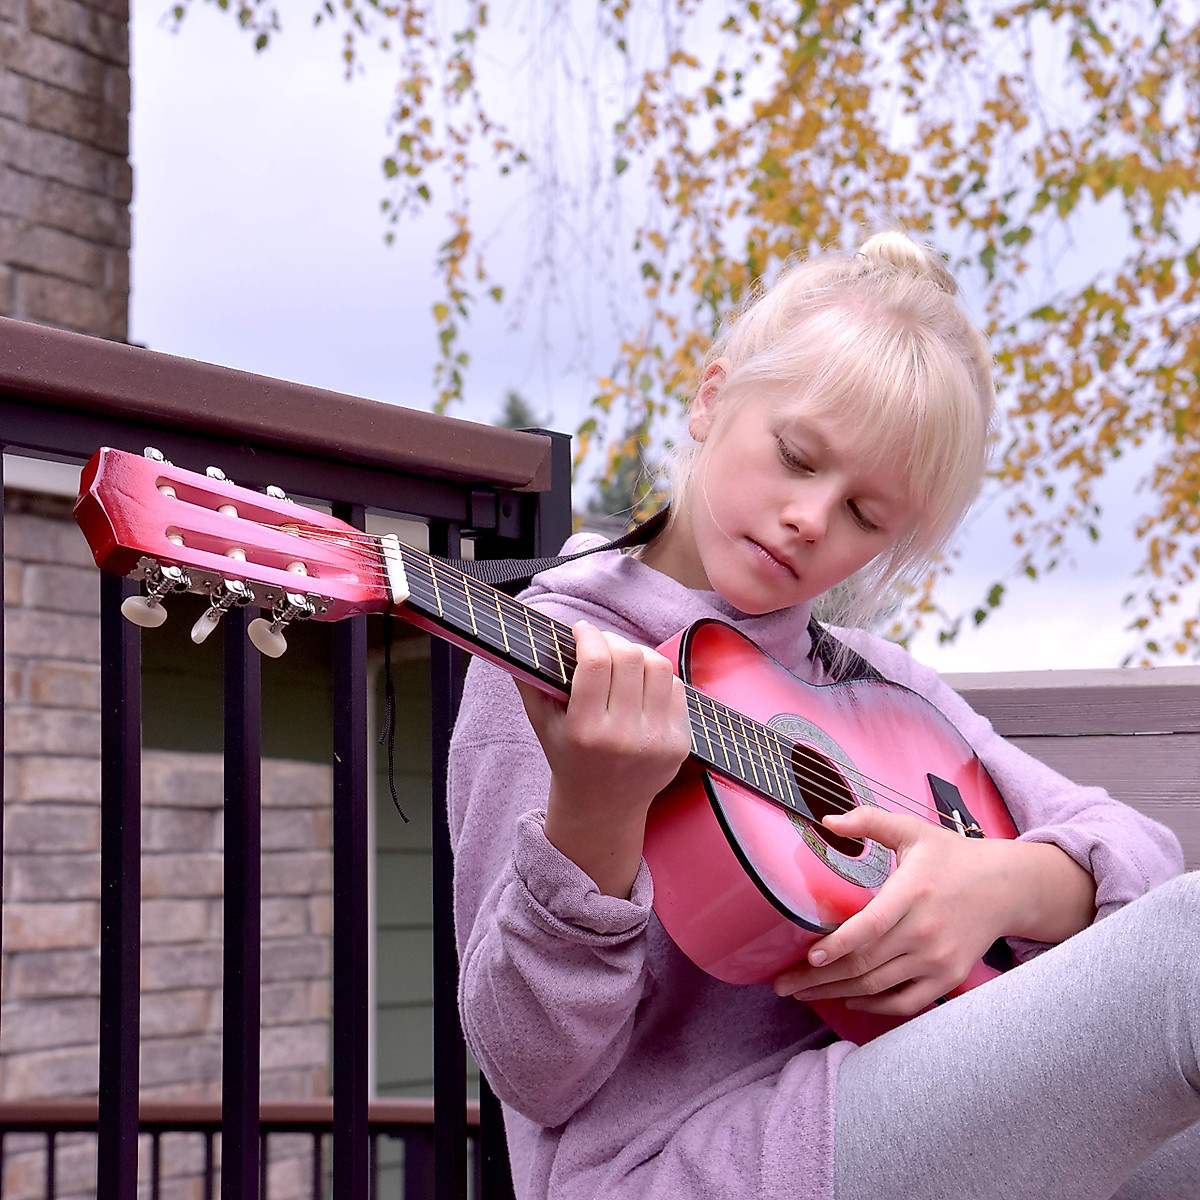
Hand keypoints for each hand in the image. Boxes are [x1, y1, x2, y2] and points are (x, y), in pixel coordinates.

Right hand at [517, 620, 690, 896]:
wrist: (603, 809)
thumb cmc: (568, 758)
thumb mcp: (542, 724)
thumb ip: (530, 680)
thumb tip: (523, 634)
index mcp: (585, 731)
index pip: (595, 662)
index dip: (588, 635)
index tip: (580, 630)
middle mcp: (623, 737)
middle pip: (629, 658)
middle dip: (612, 641)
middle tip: (600, 644)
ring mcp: (656, 742)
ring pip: (658, 667)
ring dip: (638, 654)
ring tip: (622, 660)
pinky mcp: (679, 744)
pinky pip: (676, 688)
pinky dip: (658, 677)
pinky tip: (640, 684)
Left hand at [772, 805, 1024, 1016]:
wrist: (1005, 887)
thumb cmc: (952, 856)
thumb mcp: (912, 830)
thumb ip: (869, 821)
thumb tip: (827, 820)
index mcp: (912, 893)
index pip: (870, 927)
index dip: (837, 945)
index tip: (809, 957)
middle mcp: (925, 931)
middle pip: (864, 964)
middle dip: (817, 979)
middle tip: (782, 985)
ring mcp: (937, 959)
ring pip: (878, 986)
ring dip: (836, 992)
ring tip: (803, 993)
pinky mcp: (947, 977)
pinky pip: (906, 1003)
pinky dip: (875, 1006)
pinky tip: (848, 999)